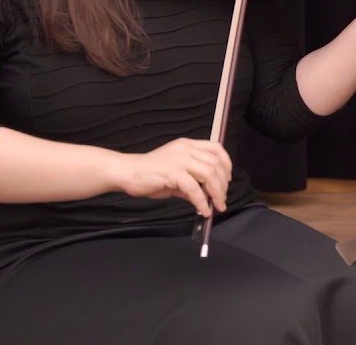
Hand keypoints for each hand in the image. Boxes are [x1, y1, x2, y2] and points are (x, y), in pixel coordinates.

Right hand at [116, 138, 232, 216]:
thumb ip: (193, 181)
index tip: (228, 179)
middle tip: (222, 199)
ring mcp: (179, 160)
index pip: (216, 149)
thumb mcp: (176, 173)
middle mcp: (186, 149)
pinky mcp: (172, 173)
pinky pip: (194, 189)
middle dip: (223, 184)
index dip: (226, 164)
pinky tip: (203, 210)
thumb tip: (208, 195)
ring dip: (217, 193)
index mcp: (188, 145)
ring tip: (217, 206)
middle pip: (216, 164)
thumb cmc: (150, 173)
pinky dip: (202, 202)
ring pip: (209, 175)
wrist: (127, 173)